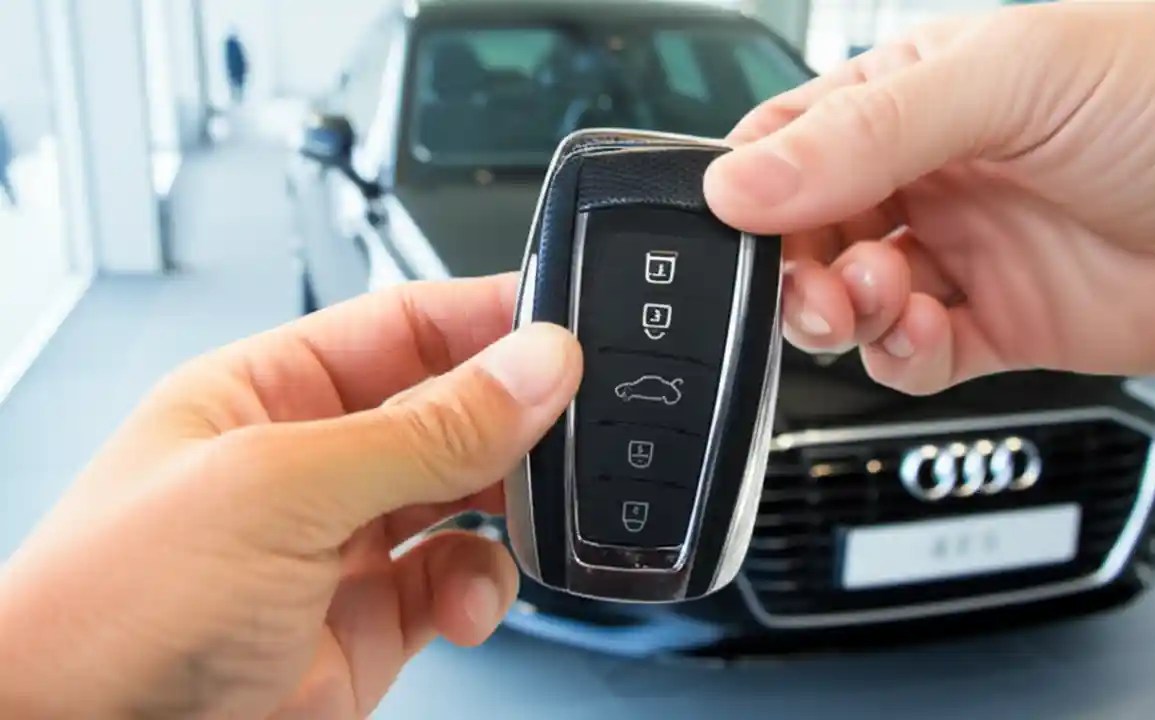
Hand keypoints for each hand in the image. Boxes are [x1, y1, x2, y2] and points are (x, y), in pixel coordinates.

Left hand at [0, 274, 581, 718]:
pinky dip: (485, 589)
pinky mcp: (371, 625)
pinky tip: (473, 602)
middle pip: (444, 411)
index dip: (483, 317)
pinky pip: (459, 583)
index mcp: (264, 394)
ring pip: (464, 499)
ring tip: (522, 515)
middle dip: (508, 421)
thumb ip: (420, 430)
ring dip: (506, 509)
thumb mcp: (279, 490)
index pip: (399, 326)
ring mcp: (341, 549)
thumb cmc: (108, 614)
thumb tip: (532, 367)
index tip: (560, 324)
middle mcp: (307, 464)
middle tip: (566, 424)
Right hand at [706, 0, 1154, 394]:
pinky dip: (903, 359)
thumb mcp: (1014, 80)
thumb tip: (740, 184)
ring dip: (843, 315)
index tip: (738, 230)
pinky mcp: (1005, 325)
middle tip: (813, 287)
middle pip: (807, 234)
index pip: (789, 142)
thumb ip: (867, 133)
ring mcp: (969, 252)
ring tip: (879, 303)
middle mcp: (934, 173)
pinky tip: (929, 334)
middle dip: (791, 268)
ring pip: (853, 302)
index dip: (752, 190)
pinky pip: (917, 359)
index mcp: (920, 93)